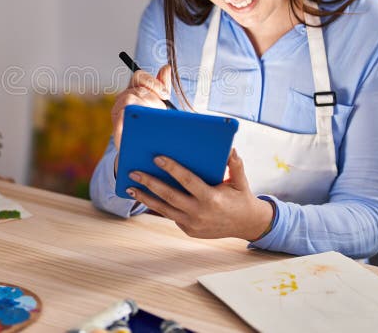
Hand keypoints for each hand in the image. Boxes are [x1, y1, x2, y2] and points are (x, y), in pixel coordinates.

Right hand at [112, 64, 171, 172]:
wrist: (142, 151)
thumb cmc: (151, 126)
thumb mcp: (159, 105)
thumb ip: (162, 87)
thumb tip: (166, 67)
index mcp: (133, 91)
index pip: (139, 76)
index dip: (153, 82)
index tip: (165, 94)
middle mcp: (122, 98)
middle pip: (137, 88)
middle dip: (153, 98)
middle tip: (161, 109)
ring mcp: (117, 111)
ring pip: (129, 98)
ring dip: (145, 106)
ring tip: (154, 119)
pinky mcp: (116, 125)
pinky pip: (124, 114)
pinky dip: (135, 116)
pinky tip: (145, 122)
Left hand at [125, 149, 274, 240]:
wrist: (247, 225)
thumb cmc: (241, 197)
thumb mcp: (241, 180)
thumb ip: (235, 164)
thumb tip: (229, 147)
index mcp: (211, 198)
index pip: (187, 180)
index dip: (172, 169)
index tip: (157, 158)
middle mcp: (200, 213)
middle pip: (169, 196)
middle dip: (149, 183)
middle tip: (133, 172)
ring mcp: (193, 224)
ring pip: (164, 209)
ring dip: (145, 198)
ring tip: (130, 187)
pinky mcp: (189, 230)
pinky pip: (170, 216)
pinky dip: (157, 206)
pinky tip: (144, 196)